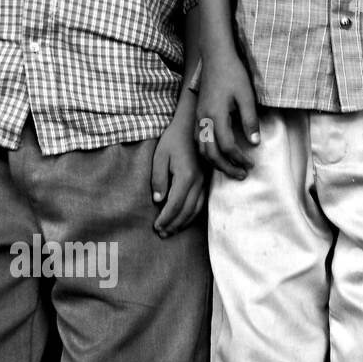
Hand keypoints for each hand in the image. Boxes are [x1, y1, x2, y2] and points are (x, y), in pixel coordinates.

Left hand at [152, 116, 207, 237]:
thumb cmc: (173, 140)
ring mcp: (204, 183)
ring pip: (195, 210)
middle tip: (162, 234)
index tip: (156, 226)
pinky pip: (201, 204)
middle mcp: (197, 183)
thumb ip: (159, 178)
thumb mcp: (160, 156)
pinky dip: (192, 215)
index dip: (165, 218)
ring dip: (183, 223)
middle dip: (174, 224)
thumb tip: (158, 200)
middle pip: (186, 211)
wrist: (192, 127)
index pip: (175, 204)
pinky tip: (184, 219)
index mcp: (185, 176)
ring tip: (172, 231)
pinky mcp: (206, 182)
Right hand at [195, 49, 259, 178]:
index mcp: (216, 115)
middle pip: (210, 153)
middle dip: (226, 167)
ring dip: (216, 162)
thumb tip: (254, 143)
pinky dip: (208, 153)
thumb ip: (250, 120)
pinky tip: (219, 155)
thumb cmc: (233, 73)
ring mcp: (198, 117)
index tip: (251, 164)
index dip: (239, 158)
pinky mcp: (197, 114)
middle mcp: (203, 119)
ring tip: (231, 168)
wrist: (215, 56)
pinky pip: (198, 140)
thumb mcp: (246, 96)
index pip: (226, 146)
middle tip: (242, 174)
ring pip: (201, 149)